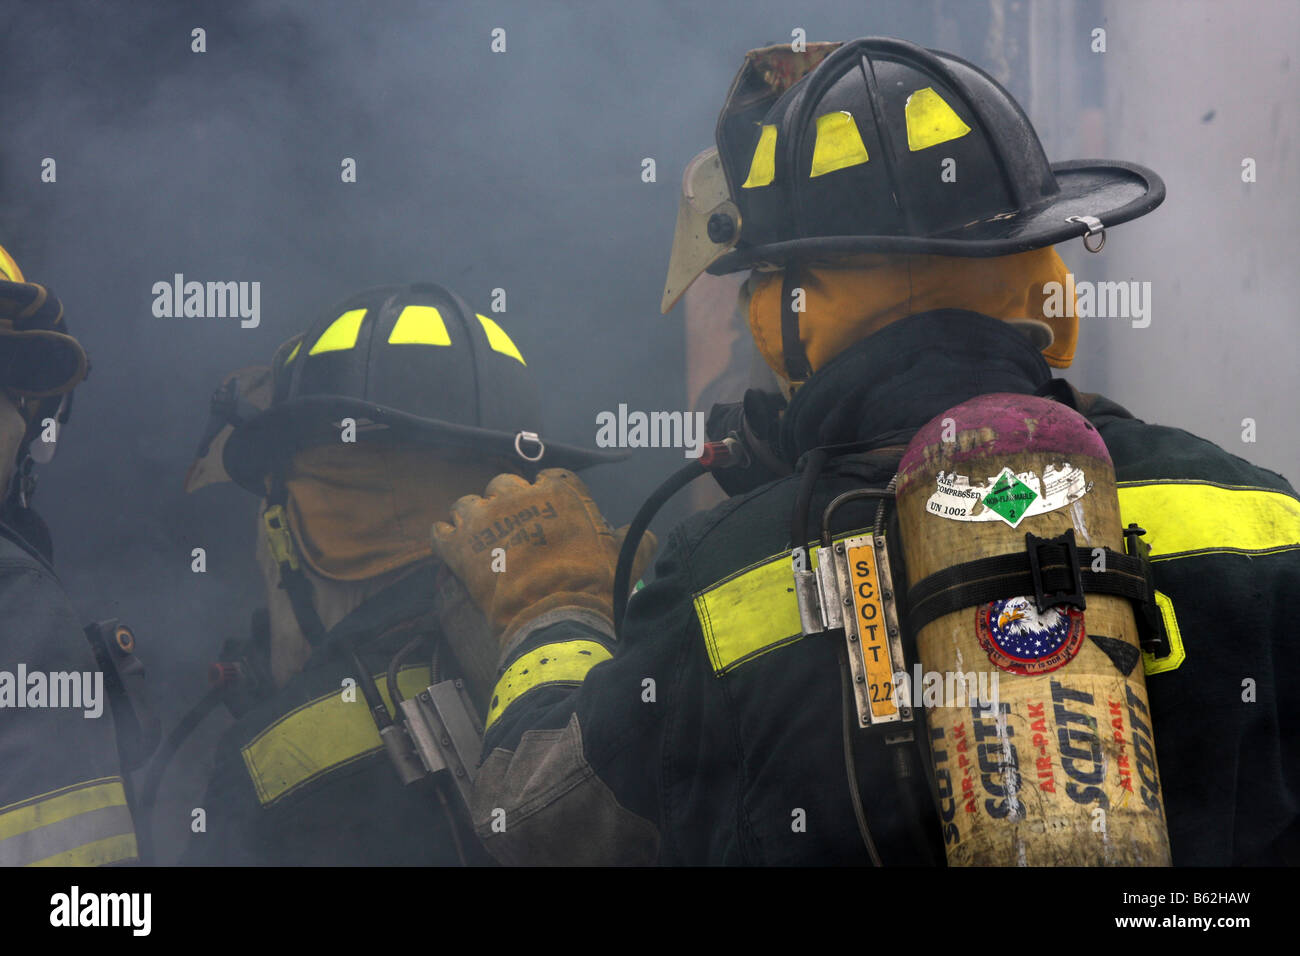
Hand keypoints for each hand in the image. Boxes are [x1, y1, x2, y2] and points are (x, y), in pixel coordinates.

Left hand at [432, 469, 654, 651]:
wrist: (556, 617)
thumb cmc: (594, 586)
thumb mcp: (626, 559)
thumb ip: (636, 540)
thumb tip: (649, 536)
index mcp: (560, 491)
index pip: (550, 477)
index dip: (548, 495)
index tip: (548, 513)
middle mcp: (519, 494)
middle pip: (504, 484)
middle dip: (507, 502)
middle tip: (513, 529)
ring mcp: (485, 517)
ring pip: (468, 503)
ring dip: (473, 518)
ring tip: (481, 540)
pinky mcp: (459, 545)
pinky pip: (440, 532)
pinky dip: (446, 540)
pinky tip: (453, 550)